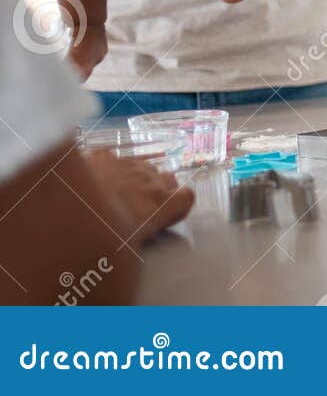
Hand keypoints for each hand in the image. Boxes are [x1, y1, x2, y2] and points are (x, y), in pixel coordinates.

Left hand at [79, 148, 194, 246]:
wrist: (61, 209)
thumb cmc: (97, 239)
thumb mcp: (129, 250)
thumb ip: (146, 236)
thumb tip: (142, 241)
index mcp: (160, 204)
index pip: (186, 198)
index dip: (177, 207)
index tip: (164, 217)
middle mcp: (149, 180)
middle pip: (165, 179)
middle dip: (156, 191)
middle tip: (136, 208)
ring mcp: (126, 165)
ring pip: (141, 167)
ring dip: (135, 178)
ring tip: (114, 193)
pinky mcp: (102, 155)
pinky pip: (114, 159)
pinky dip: (109, 167)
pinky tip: (94, 180)